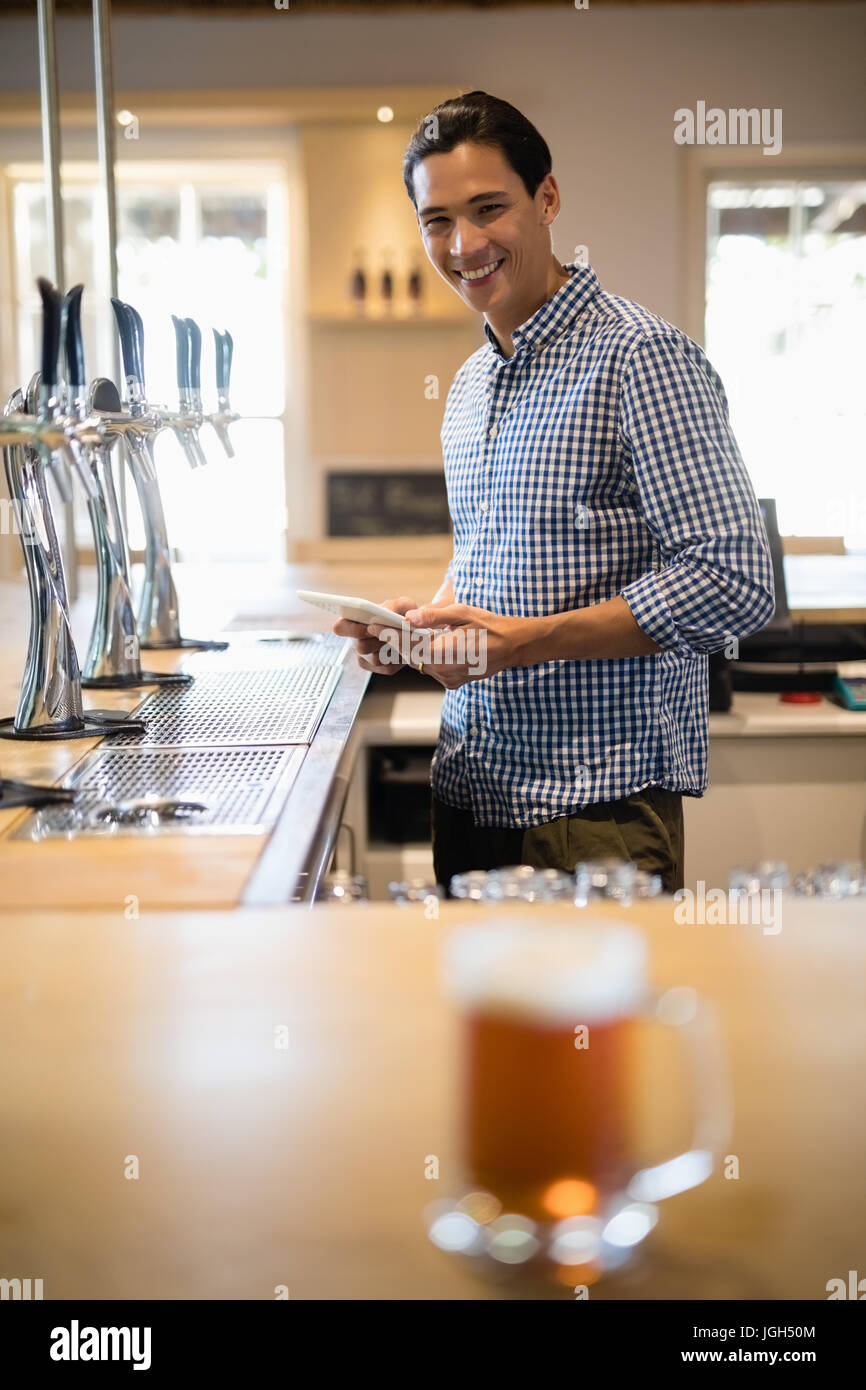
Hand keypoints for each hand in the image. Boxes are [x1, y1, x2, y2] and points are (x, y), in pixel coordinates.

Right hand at [332, 595, 417, 675]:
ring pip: (375, 659)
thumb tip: (388, 613)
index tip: (369, 627)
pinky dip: (399, 659)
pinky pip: (387, 668)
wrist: (415, 630)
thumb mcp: (401, 604)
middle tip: (393, 632)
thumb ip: (394, 605)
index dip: (351, 629)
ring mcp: (366, 657)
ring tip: (402, 639)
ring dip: (391, 649)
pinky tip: (404, 649)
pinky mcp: (380, 668)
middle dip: (378, 639)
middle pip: (360, 646)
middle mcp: (356, 641)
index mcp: (353, 623)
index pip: (340, 628)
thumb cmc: (403, 614)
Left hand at [368, 601, 532, 688]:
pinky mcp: (452, 682)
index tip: (375, 626)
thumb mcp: (462, 613)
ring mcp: (449, 679)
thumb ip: (434, 616)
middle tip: (381, 628)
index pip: (410, 645)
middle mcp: (446, 671)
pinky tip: (421, 644)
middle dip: (396, 642)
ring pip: (420, 664)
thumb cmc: (490, 626)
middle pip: (411, 657)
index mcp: (446, 653)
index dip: (391, 635)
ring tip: (398, 634)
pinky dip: (423, 657)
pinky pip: (431, 669)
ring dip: (409, 650)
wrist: (513, 646)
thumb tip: (410, 617)